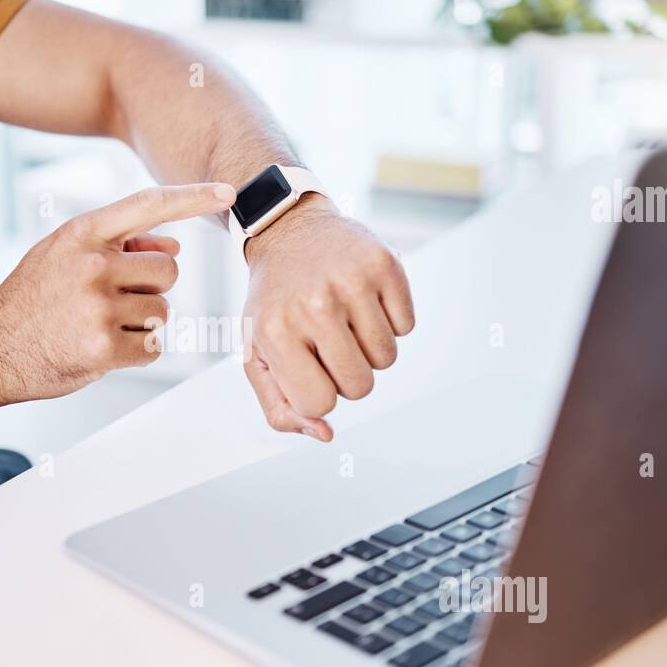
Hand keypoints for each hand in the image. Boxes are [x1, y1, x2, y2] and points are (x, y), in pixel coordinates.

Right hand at [0, 183, 234, 405]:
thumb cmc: (29, 304)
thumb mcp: (61, 257)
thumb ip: (116, 245)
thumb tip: (174, 242)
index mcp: (81, 234)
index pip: (148, 204)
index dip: (193, 197)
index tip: (229, 193)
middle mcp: (93, 264)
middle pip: (169, 269)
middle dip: (151, 288)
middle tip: (111, 302)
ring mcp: (99, 307)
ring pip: (163, 311)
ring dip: (142, 323)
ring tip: (98, 327)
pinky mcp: (104, 348)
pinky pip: (152, 347)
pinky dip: (135, 352)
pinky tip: (100, 350)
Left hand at [241, 198, 414, 440]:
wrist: (289, 233)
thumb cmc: (275, 302)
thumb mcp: (259, 354)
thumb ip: (280, 407)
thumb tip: (325, 434)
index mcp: (276, 332)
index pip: (320, 404)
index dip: (319, 392)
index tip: (308, 365)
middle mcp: (314, 306)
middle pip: (360, 387)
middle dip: (347, 374)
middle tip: (328, 341)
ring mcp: (351, 282)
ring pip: (387, 359)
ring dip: (369, 348)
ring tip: (344, 318)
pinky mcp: (384, 264)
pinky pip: (407, 327)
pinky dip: (390, 320)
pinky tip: (362, 299)